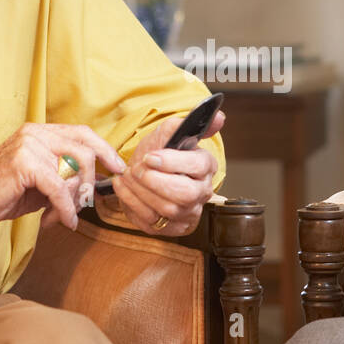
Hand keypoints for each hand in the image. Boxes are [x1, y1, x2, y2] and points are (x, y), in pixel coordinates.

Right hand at [0, 123, 126, 232]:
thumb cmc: (2, 195)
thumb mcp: (40, 182)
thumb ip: (65, 175)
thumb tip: (96, 182)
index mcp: (39, 132)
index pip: (83, 133)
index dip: (105, 149)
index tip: (119, 168)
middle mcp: (35, 133)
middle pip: (85, 150)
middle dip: (91, 181)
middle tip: (84, 204)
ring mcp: (28, 145)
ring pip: (75, 172)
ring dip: (75, 200)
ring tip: (61, 215)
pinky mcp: (24, 164)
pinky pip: (60, 189)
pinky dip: (65, 209)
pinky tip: (62, 222)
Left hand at [112, 110, 224, 235]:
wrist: (142, 173)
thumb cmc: (157, 154)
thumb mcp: (166, 135)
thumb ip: (185, 124)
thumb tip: (219, 117)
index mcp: (206, 166)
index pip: (198, 166)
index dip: (172, 162)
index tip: (151, 157)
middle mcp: (201, 192)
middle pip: (185, 193)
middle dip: (155, 181)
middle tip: (137, 170)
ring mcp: (187, 212)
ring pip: (166, 208)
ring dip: (140, 191)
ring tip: (127, 176)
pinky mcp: (170, 227)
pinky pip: (151, 220)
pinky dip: (131, 202)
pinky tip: (124, 187)